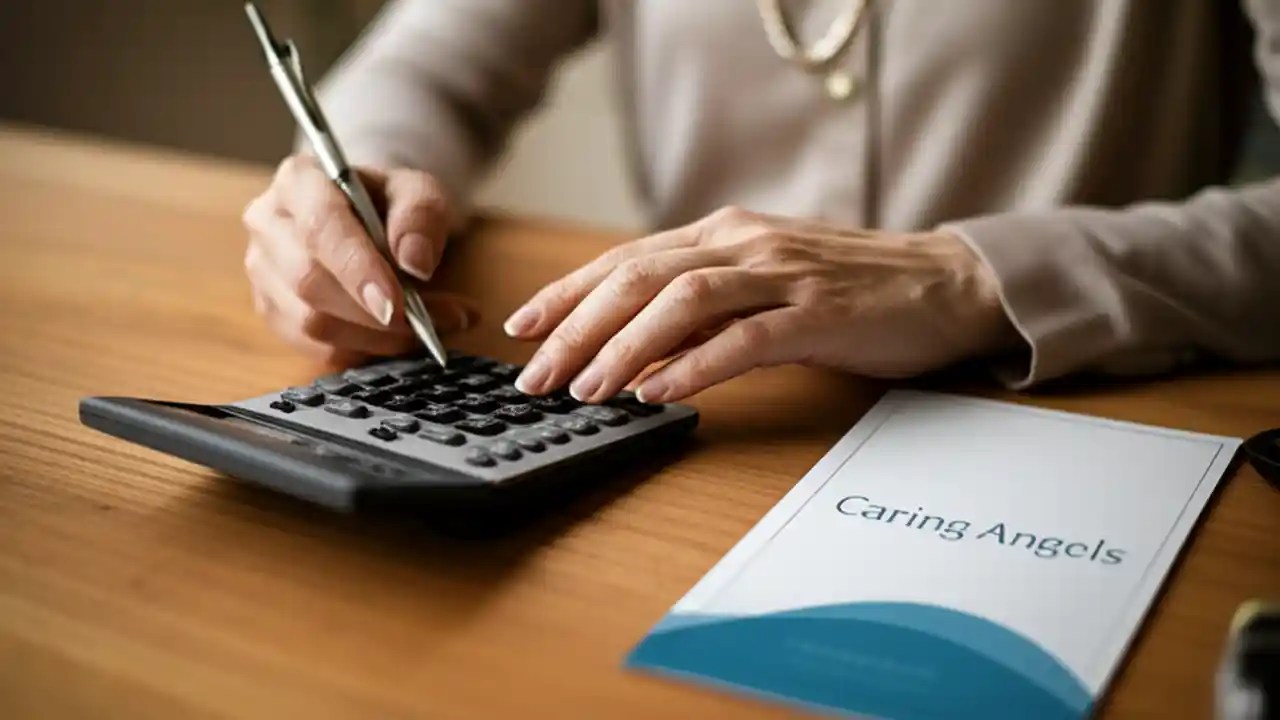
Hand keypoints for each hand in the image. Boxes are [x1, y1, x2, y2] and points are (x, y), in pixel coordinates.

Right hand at [243, 155, 476, 363]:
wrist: (370, 219)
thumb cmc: (391, 203)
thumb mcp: (420, 192)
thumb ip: (422, 216)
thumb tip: (416, 263)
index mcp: (299, 181)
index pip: (320, 228)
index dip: (357, 270)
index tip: (396, 304)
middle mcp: (268, 224)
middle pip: (308, 281)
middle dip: (372, 313)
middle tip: (427, 321)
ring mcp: (263, 271)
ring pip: (310, 322)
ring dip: (375, 337)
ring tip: (424, 329)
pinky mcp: (273, 310)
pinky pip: (316, 347)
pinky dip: (364, 350)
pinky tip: (397, 338)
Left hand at [505, 206, 1016, 403]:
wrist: (946, 284)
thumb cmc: (851, 289)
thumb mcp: (764, 280)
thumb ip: (705, 301)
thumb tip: (633, 344)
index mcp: (725, 233)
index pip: (626, 258)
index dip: (568, 292)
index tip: (523, 327)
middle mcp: (744, 243)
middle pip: (639, 277)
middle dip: (576, 326)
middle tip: (535, 374)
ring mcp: (781, 275)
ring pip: (682, 302)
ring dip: (624, 347)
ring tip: (585, 389)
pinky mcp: (818, 314)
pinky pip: (743, 340)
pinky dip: (694, 366)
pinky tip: (657, 392)